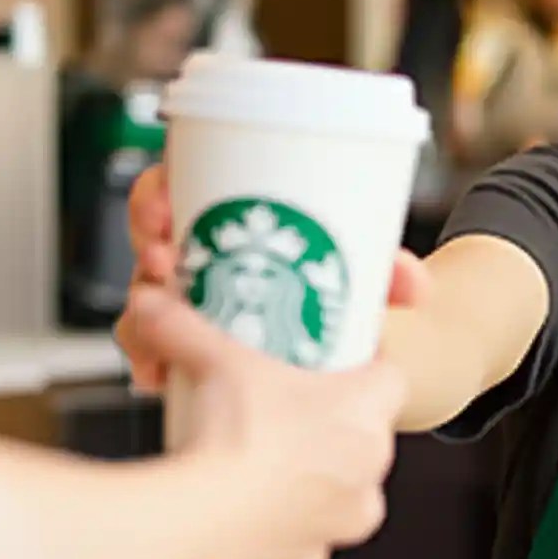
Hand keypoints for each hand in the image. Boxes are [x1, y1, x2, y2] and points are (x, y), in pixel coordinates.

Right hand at [115, 287, 406, 558]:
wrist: (198, 527)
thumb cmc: (231, 443)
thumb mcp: (212, 362)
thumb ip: (185, 328)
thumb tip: (153, 305)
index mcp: (365, 414)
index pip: (390, 375)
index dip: (364, 360)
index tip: (335, 351)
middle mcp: (365, 471)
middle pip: (361, 432)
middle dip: (325, 416)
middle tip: (283, 397)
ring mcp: (339, 520)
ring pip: (335, 485)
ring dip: (305, 468)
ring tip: (258, 448)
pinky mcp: (303, 556)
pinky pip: (301, 527)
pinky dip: (278, 513)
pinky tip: (242, 495)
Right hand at [123, 163, 430, 392]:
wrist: (342, 364)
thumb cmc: (341, 299)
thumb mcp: (366, 281)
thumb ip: (391, 277)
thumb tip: (413, 284)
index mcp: (230, 211)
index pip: (177, 183)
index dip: (159, 193)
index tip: (165, 208)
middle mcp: (200, 253)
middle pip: (152, 243)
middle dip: (148, 251)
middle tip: (164, 261)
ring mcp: (186, 306)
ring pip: (145, 302)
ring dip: (144, 311)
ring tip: (159, 323)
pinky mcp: (183, 354)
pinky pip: (155, 353)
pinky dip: (154, 362)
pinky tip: (159, 375)